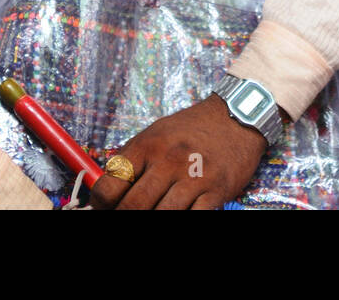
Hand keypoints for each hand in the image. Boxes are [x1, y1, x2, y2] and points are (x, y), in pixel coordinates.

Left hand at [89, 93, 266, 209]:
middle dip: (124, 217)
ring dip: (152, 221)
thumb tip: (106, 193)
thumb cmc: (191, 129)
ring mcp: (194, 177)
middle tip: (127, 215)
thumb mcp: (155, 133)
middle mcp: (169, 161)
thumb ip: (132, 160)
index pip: (110, 186)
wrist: (236, 117)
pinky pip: (193, 218)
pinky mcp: (217, 191)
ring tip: (154, 213)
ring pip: (162, 216)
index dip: (101, 205)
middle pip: (133, 207)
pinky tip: (178, 214)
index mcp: (148, 146)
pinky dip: (182, 219)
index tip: (105, 208)